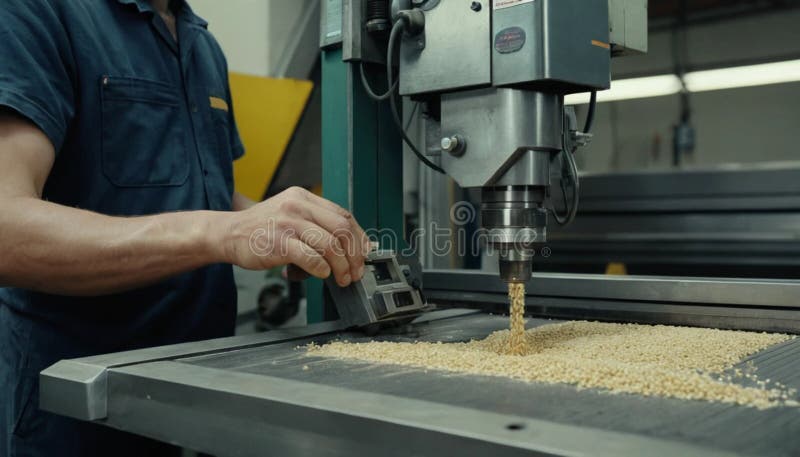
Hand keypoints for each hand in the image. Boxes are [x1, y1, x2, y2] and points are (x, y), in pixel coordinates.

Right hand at [220, 187, 370, 286]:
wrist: (228, 233)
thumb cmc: (261, 230)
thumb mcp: (290, 215)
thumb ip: (316, 224)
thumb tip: (349, 245)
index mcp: (304, 197)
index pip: (343, 215)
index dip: (359, 237)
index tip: (364, 253)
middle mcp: (298, 206)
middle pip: (342, 229)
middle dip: (354, 254)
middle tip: (355, 271)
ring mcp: (288, 223)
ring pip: (330, 245)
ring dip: (341, 266)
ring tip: (341, 278)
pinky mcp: (279, 242)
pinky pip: (311, 257)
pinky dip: (322, 269)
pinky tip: (322, 274)